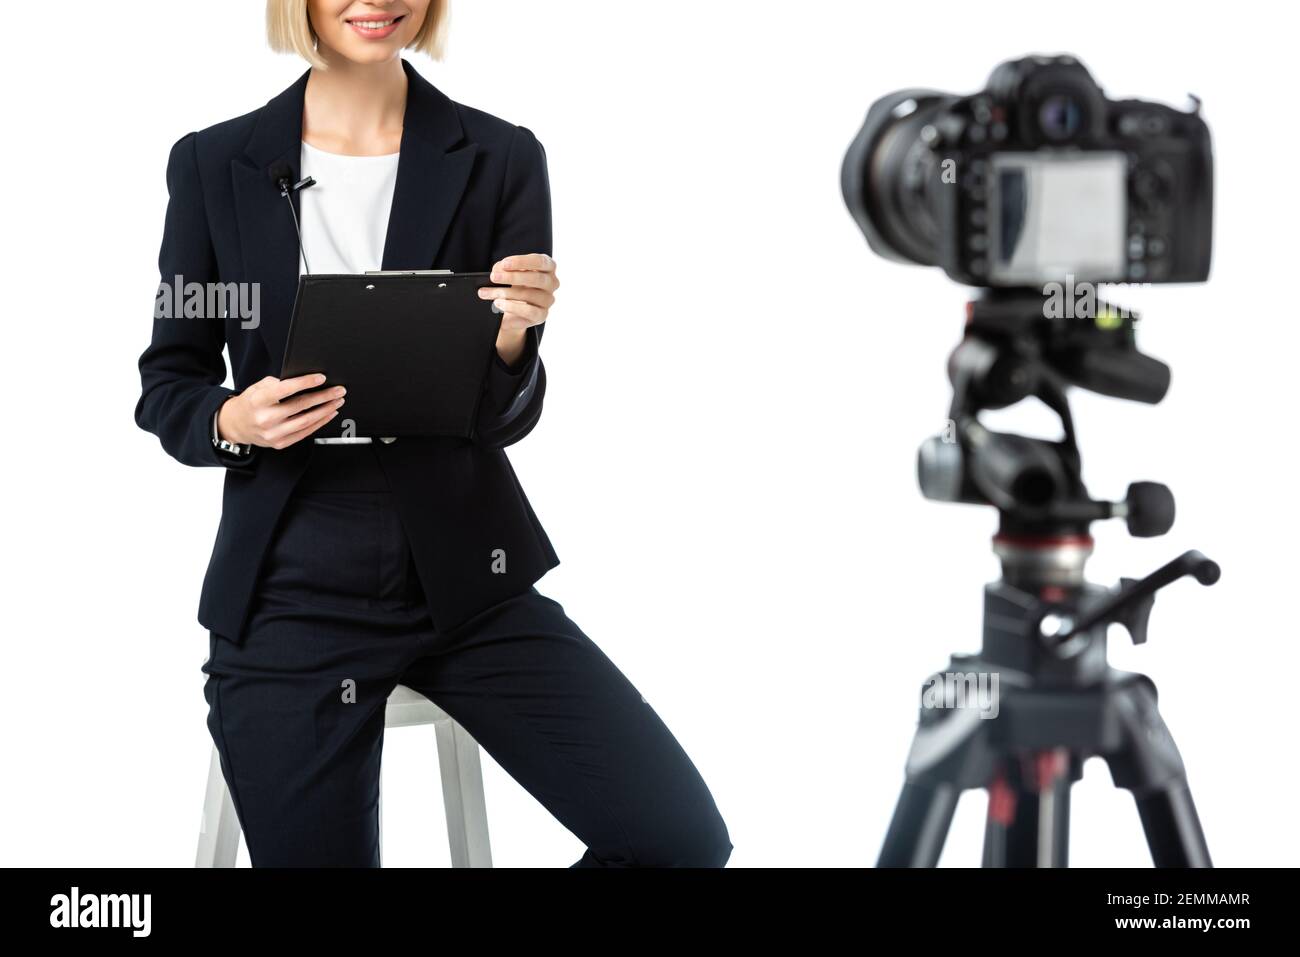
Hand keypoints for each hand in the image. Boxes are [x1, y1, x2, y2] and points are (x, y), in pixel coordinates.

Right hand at [217, 373, 345, 449]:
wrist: (236, 425)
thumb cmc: (251, 403)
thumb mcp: (258, 387)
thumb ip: (278, 384)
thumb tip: (306, 382)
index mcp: (258, 400)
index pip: (286, 389)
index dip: (305, 383)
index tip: (321, 378)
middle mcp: (265, 418)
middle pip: (301, 405)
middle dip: (323, 397)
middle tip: (338, 390)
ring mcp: (273, 433)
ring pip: (306, 421)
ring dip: (326, 410)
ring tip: (337, 401)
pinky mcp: (280, 443)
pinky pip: (305, 432)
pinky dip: (320, 422)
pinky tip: (329, 413)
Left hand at [478, 253, 558, 366]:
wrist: (513, 308)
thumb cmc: (514, 284)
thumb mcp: (508, 272)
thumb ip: (504, 269)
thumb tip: (498, 272)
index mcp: (547, 266)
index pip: (539, 261)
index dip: (522, 262)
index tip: (504, 264)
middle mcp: (552, 283)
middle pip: (536, 278)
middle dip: (512, 278)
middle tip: (493, 278)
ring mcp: (548, 300)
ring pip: (529, 295)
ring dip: (505, 293)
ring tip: (487, 293)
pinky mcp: (542, 315)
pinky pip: (529, 312)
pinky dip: (511, 307)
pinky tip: (498, 304)